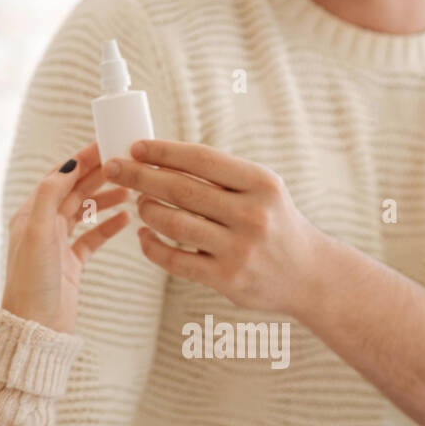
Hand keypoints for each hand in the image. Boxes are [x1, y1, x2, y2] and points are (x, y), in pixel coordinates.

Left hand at [1, 141, 130, 333]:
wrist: (36, 329)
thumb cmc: (33, 282)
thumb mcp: (38, 233)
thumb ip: (51, 195)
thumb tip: (69, 164)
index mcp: (30, 215)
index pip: (59, 178)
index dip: (82, 160)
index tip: (106, 145)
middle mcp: (42, 226)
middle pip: (73, 192)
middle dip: (98, 175)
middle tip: (126, 163)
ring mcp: (57, 245)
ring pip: (84, 212)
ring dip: (105, 199)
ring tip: (130, 189)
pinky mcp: (71, 264)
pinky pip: (91, 237)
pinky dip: (108, 226)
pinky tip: (125, 218)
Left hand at [103, 138, 322, 315]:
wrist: (309, 274)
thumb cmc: (274, 221)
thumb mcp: (261, 189)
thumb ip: (220, 176)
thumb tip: (159, 156)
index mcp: (262, 183)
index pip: (202, 159)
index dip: (163, 151)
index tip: (135, 146)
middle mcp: (253, 215)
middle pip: (181, 189)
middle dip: (140, 175)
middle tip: (115, 168)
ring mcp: (240, 249)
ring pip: (174, 223)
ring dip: (147, 209)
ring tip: (139, 202)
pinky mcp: (227, 280)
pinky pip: (175, 260)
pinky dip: (151, 246)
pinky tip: (144, 236)